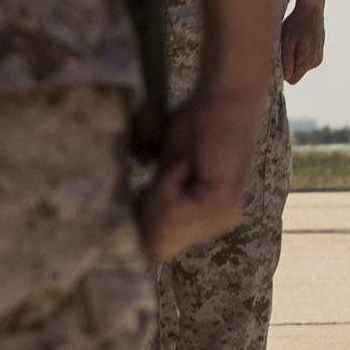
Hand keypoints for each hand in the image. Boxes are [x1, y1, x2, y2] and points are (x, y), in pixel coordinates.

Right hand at [137, 75, 265, 263]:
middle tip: (163, 175)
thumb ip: (157, 199)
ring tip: (178, 166)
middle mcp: (220, 222)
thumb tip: (126, 222)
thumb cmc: (195, 127)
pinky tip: (186, 164)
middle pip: (158, 245)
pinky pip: (173, 208)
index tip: (142, 193)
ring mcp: (223, 215)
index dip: (141, 223)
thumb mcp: (167, 172)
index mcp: (209, 218)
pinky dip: (168, 183)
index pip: (160, 247)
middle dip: (147, 210)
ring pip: (162, 228)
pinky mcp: (220, 202)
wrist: (222, 101)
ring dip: (158, 193)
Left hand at [279, 0, 326, 81]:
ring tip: (294, 42)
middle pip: (296, 74)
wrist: (311, 10)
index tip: (280, 58)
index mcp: (307, 60)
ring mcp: (318, 58)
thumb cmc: (296, 24)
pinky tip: (299, 41)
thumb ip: (286, 61)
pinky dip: (299, 54)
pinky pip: (304, 61)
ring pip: (300, 68)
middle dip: (288, 64)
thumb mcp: (286, 41)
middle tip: (286, 46)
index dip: (283, 71)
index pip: (292, 80)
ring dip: (294, 58)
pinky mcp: (318, 54)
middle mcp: (315, 62)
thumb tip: (286, 78)